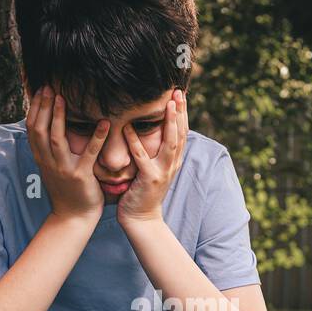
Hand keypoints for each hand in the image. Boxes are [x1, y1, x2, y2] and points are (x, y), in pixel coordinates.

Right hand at [26, 86, 109, 221]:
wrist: (73, 218)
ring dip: (59, 116)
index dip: (35, 108)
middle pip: (40, 129)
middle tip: (49, 87)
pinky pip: (89, 154)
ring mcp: (63, 169)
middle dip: (43, 106)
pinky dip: (97, 137)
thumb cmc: (67, 190)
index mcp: (41, 158)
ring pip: (56, 139)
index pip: (32, 128)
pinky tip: (105, 122)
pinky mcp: (80, 176)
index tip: (40, 90)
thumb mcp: (53, 167)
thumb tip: (50, 125)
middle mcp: (48, 162)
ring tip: (63, 98)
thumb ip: (50, 148)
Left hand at [117, 89, 187, 226]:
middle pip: (181, 133)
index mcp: (174, 160)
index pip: (182, 132)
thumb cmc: (142, 192)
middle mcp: (172, 164)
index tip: (180, 94)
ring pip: (171, 143)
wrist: (141, 219)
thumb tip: (155, 130)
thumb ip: (156, 151)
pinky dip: (135, 142)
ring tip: (168, 104)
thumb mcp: (154, 168)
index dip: (182, 113)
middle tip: (178, 92)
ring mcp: (163, 172)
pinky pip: (142, 157)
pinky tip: (128, 128)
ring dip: (170, 122)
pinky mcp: (149, 179)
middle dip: (181, 112)